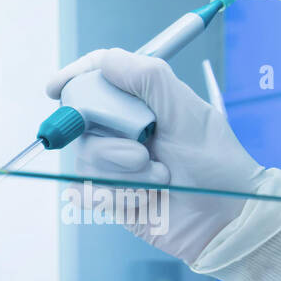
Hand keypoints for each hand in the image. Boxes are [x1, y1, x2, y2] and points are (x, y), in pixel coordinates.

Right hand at [46, 48, 265, 262]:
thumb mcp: (188, 113)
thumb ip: (150, 79)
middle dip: (111, 144)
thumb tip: (106, 61)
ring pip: (85, 161)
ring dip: (123, 174)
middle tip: (142, 152)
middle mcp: (123, 131)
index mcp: (143, 103)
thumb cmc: (217, 164)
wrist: (224, 219)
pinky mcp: (108, 196)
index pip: (98, 79)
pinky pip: (85, 192)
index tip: (57, 88)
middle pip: (82, 124)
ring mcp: (114, 164)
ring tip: (159, 179)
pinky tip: (141, 201)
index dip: (74, 78)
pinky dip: (113, 197)